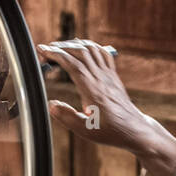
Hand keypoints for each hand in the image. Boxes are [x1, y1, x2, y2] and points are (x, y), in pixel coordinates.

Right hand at [36, 38, 175, 175]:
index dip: (56, 54)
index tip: (42, 50)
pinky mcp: (113, 75)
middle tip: (46, 51)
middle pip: (80, 52)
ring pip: (91, 49)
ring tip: (59, 48)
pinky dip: (89, 46)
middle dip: (60, 47)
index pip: (73, 64)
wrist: (133, 130)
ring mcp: (109, 75)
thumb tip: (51, 104)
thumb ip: (67, 117)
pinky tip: (81, 49)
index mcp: (93, 90)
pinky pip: (102, 53)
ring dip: (73, 44)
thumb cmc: (110, 131)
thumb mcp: (86, 131)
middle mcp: (101, 78)